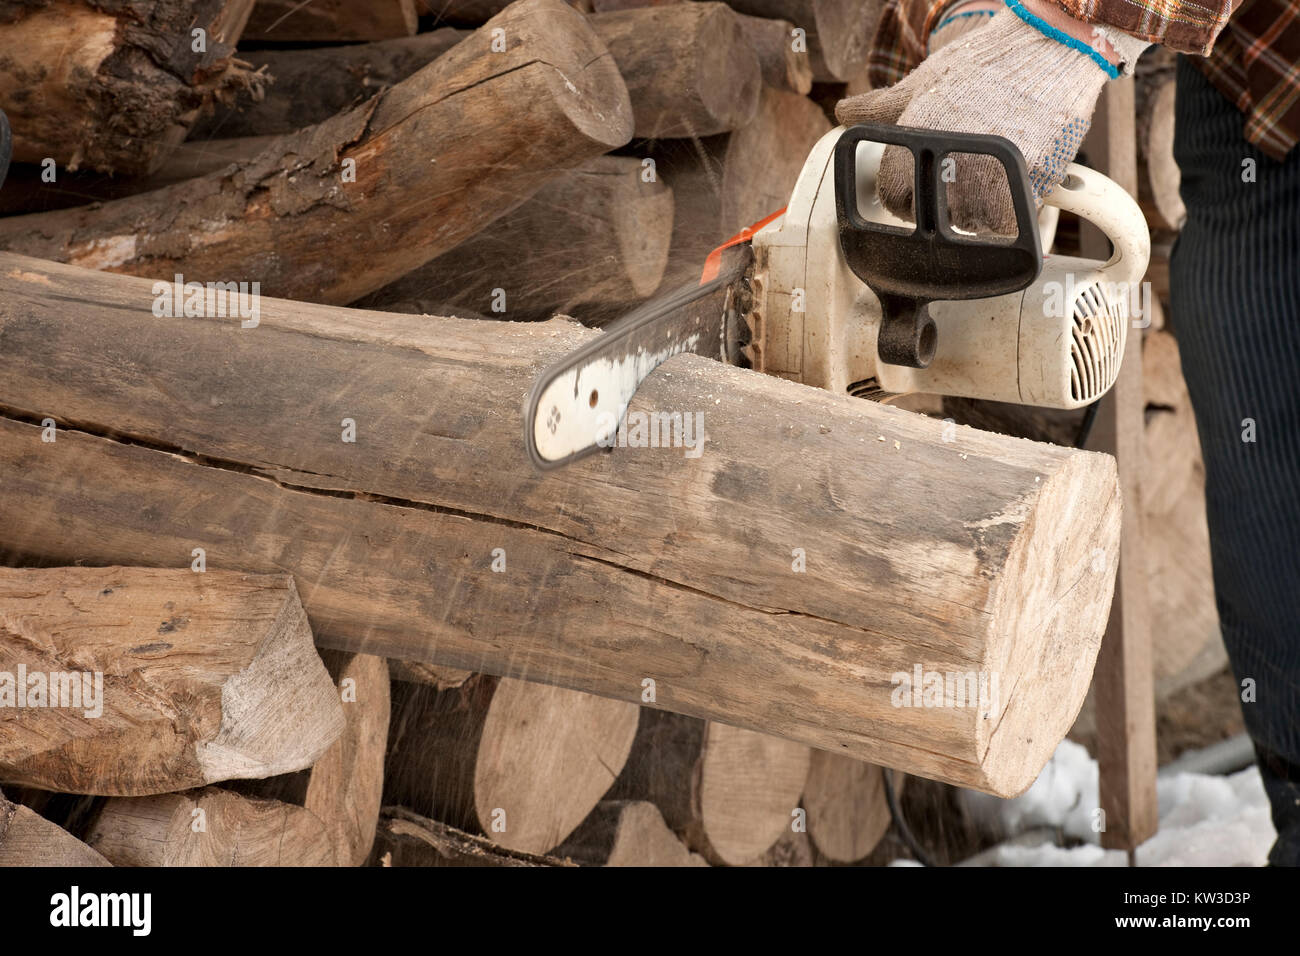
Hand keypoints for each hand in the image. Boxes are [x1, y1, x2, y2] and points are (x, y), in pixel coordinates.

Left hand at [835, 1, 1117, 233]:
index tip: (921, 190)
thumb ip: (880, 107)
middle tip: (961, 181)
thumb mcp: (924, 81)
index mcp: (918, 138)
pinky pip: (1011, 223)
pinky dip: (1011, 213)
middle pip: (934, 218)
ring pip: (973, 225)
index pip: (895, 200)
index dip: (907, 198)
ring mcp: (992, 175)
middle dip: (943, 208)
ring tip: (988, 180)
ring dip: (978, 213)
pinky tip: (1012, 186)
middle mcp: (951, 160)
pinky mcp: (1030, 183)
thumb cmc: (986, 62)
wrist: (1052, 45)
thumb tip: (843, 114)